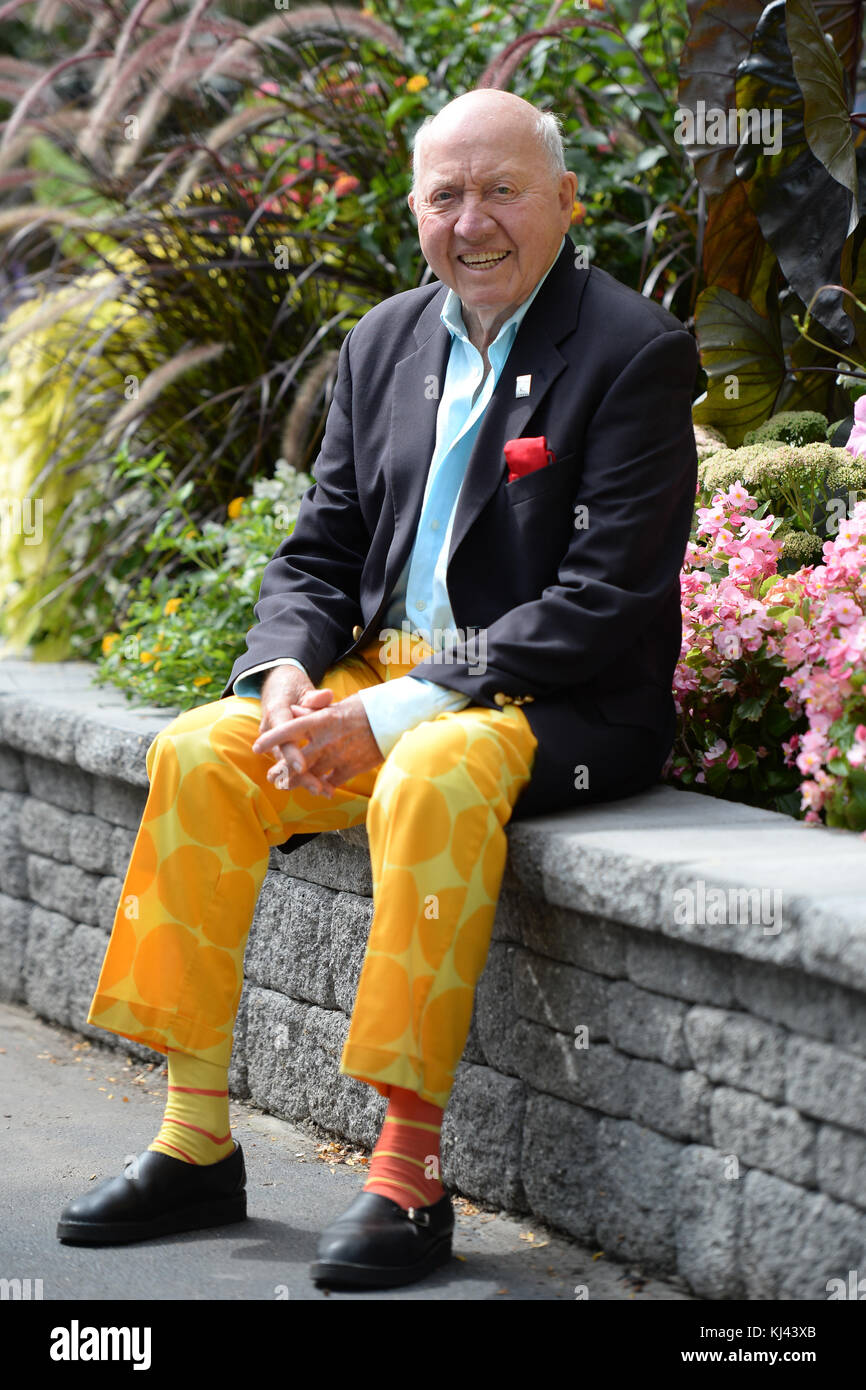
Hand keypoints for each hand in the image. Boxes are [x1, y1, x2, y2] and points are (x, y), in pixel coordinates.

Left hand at [252, 693, 381, 797]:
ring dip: (296, 783)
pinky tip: (317, 790)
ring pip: (311, 775)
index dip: (272, 739)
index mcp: (323, 720)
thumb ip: (313, 710)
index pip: (290, 729)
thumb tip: (292, 712)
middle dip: (281, 771)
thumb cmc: (365, 708)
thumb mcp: (337, 705)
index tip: (256, 747)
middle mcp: (328, 739)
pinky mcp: (352, 768)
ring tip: (285, 786)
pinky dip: (322, 788)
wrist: (394, 720)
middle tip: (271, 776)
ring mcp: (340, 756)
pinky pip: (332, 783)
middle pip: (296, 760)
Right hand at [258, 666, 334, 796]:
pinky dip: (309, 776)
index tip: (302, 766)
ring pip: (289, 766)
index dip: (292, 753)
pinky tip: (327, 788)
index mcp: (276, 714)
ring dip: (305, 780)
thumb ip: (313, 696)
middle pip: (285, 757)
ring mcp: (277, 743)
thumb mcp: (302, 688)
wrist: (278, 689)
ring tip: (324, 792)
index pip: (282, 735)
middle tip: (317, 788)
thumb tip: (325, 697)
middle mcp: (272, 732)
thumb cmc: (292, 688)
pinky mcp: (285, 750)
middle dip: (300, 775)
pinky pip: (294, 766)